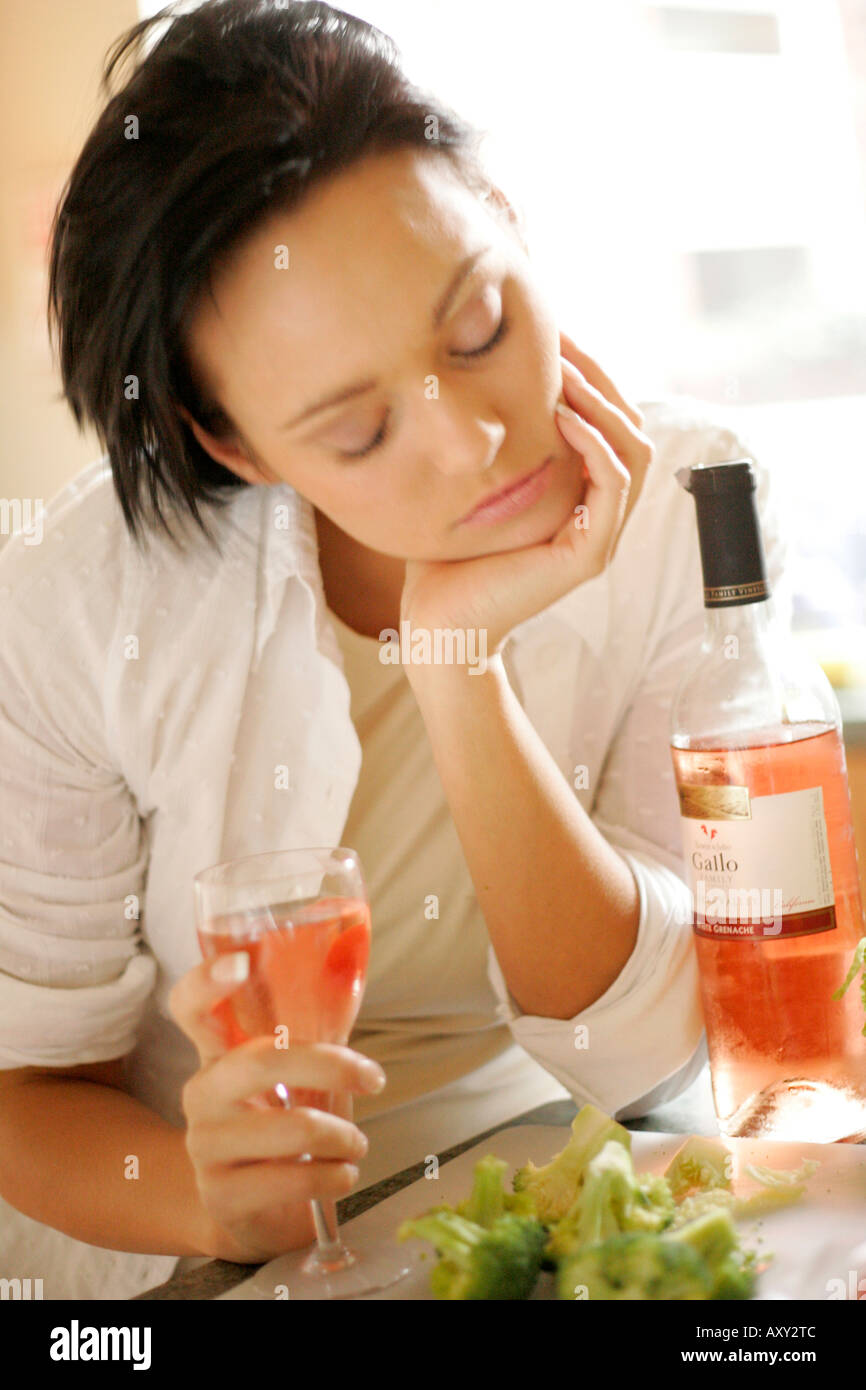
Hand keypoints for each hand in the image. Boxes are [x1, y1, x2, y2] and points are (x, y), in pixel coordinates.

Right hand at [169, 956, 385, 1262]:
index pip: (191, 1006)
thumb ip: (315, 1027)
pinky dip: (332, 1176)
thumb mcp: (296, 1077)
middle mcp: (201, 1093)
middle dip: (329, 1065)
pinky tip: (344, 1175)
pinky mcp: (221, 1194)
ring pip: (289, 1126)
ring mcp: (205, 1145)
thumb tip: (351, 953)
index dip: (208, 980)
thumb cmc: (283, 1126)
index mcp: (216, 1054)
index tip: (242, 962)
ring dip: (342, 1135)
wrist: (250, 1213)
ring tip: (357, 1144)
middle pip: (260, 1062)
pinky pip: (290, 1179)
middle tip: (374, 1079)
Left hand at [399, 332, 654, 658]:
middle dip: (598, 374)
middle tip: (559, 337)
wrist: (437, 619)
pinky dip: (595, 444)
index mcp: (578, 492)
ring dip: (602, 402)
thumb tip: (478, 368)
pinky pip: (613, 485)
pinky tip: (562, 416)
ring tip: (562, 371)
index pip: (606, 417)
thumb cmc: (445, 552)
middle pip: (629, 423)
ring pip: (634, 449)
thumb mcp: (472, 477)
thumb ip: (493, 435)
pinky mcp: (589, 554)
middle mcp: (597, 511)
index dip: (588, 371)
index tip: (552, 332)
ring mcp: (600, 534)